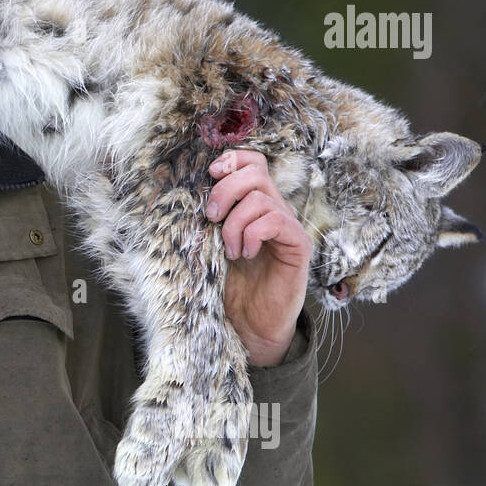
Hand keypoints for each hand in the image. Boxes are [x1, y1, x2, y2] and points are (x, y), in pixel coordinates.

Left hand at [203, 149, 311, 366]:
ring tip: (229, 249)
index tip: (210, 175)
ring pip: (262, 198)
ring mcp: (288, 227)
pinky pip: (277, 221)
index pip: (253, 162)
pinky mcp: (298, 246)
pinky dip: (253, 234)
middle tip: (211, 217)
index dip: (232, 160)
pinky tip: (245, 254)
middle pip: (256, 172)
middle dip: (226, 189)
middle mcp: (274, 210)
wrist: (249, 325)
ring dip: (235, 223)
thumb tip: (187, 190)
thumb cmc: (229, 286)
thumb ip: (208, 218)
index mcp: (254, 205)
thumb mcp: (210, 244)